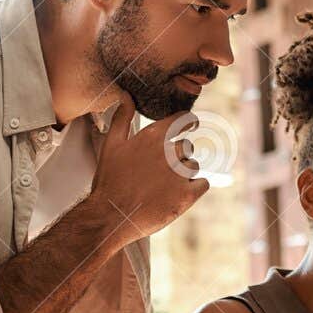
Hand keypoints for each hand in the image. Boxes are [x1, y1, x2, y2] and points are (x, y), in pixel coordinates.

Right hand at [88, 98, 208, 245]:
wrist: (111, 216)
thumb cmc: (110, 181)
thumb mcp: (111, 145)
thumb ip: (122, 118)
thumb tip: (126, 95)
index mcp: (153, 137)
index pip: (182, 119)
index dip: (188, 121)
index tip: (191, 124)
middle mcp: (169, 152)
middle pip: (187, 147)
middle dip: (178, 157)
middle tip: (161, 172)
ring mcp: (179, 174)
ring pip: (193, 166)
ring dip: (183, 174)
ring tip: (163, 187)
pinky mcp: (187, 195)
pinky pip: (203, 184)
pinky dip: (194, 188)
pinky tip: (177, 194)